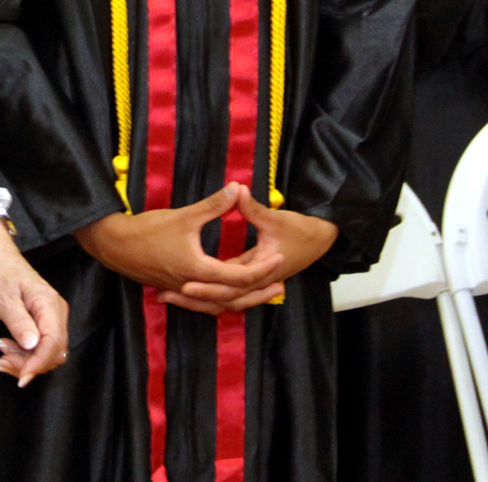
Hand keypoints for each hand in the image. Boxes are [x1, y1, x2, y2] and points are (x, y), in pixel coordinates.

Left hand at [0, 215, 68, 385]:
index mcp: (50, 305)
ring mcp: (53, 319)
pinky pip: (40, 347)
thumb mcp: (4, 299)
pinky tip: (7, 351)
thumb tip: (33, 346)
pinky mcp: (45, 324)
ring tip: (1, 356)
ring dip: (25, 361)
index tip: (22, 378)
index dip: (39, 363)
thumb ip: (19, 323)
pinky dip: (24, 355)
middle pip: (53, 352)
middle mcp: (57, 314)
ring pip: (47, 353)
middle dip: (29, 364)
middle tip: (2, 362)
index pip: (53, 343)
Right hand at [75, 187, 281, 314]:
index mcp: (200, 269)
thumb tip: (238, 187)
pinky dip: (220, 300)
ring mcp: (184, 291)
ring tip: (261, 294)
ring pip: (219, 304)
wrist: (114, 245)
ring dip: (242, 299)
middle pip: (234, 298)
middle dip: (260, 293)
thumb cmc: (147, 230)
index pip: (240, 275)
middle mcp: (194, 285)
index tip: (280, 258)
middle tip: (281, 287)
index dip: (263, 268)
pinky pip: (205, 302)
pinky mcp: (175, 289)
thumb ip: (213, 205)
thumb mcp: (184, 215)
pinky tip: (225, 295)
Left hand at [167, 183, 338, 314]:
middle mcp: (259, 283)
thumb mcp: (275, 218)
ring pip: (226, 301)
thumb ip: (252, 207)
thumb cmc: (301, 229)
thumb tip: (236, 187)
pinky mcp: (255, 282)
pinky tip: (191, 291)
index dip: (208, 285)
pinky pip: (230, 295)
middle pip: (224, 299)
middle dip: (195, 299)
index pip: (232, 284)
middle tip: (164, 295)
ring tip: (169, 297)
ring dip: (199, 301)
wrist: (322, 238)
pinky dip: (211, 296)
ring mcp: (258, 285)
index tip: (184, 282)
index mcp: (261, 270)